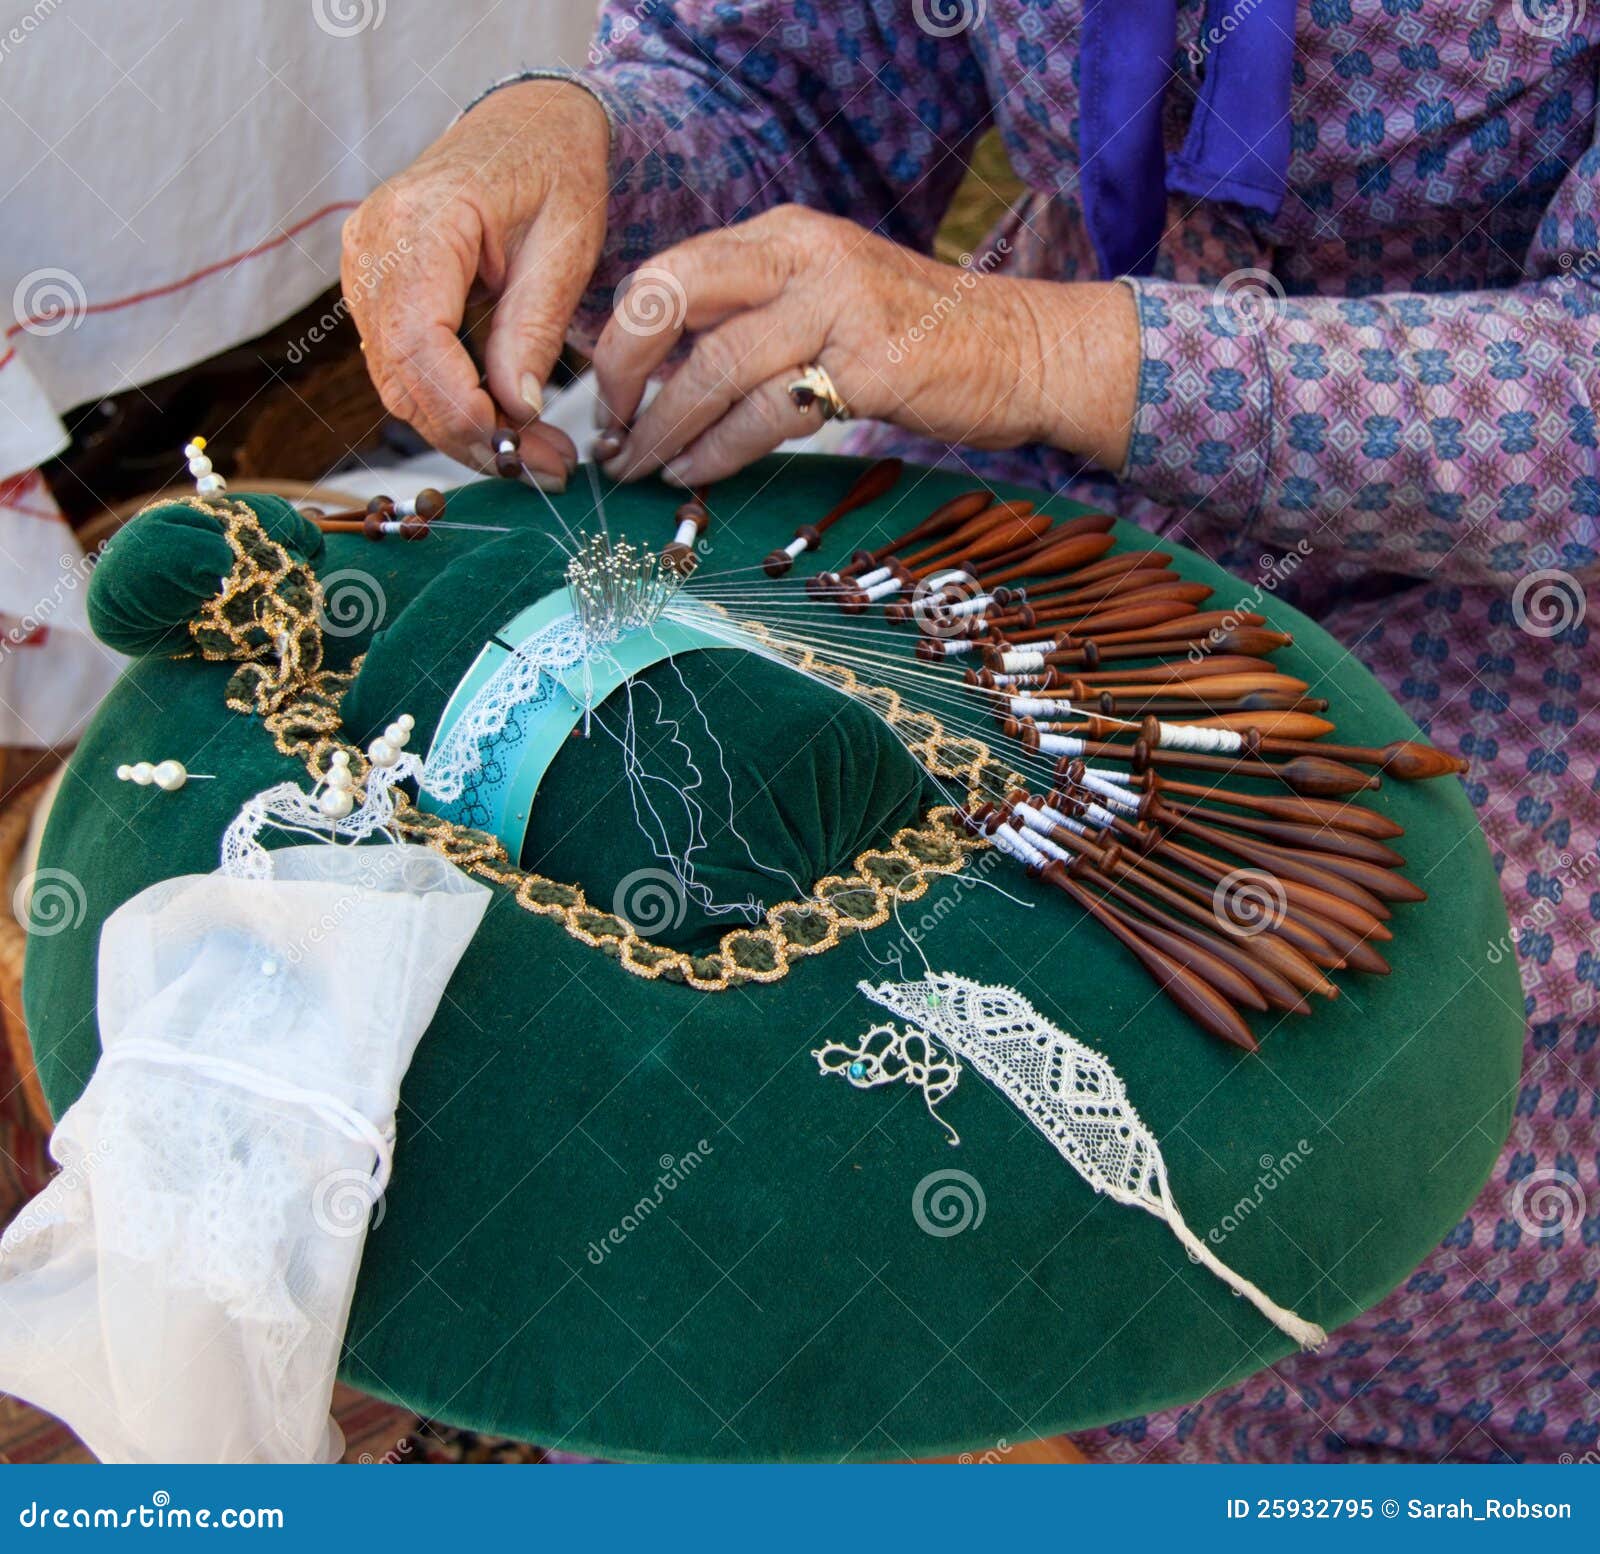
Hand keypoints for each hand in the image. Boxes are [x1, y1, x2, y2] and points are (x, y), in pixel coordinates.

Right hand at [340, 80, 609, 482]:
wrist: (528, 125)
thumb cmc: (553, 169)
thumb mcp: (566, 247)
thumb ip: (532, 329)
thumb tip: (518, 412)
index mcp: (418, 220)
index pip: (418, 340)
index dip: (461, 407)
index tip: (515, 447)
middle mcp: (373, 245)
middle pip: (402, 374)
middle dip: (472, 436)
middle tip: (547, 470)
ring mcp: (365, 270)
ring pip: (399, 383)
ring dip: (465, 433)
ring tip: (538, 457)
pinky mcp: (377, 291)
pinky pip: (403, 368)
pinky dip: (453, 407)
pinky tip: (507, 428)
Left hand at [589, 205, 1137, 486]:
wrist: (1022, 350)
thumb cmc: (917, 340)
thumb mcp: (827, 301)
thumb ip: (756, 317)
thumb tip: (667, 373)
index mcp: (784, 236)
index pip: (672, 270)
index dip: (625, 336)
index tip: (608, 394)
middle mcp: (803, 255)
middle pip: (672, 295)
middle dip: (623, 369)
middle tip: (610, 427)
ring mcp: (837, 304)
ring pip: (714, 364)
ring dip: (664, 426)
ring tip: (642, 465)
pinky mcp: (868, 363)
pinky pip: (767, 411)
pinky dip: (718, 450)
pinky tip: (697, 472)